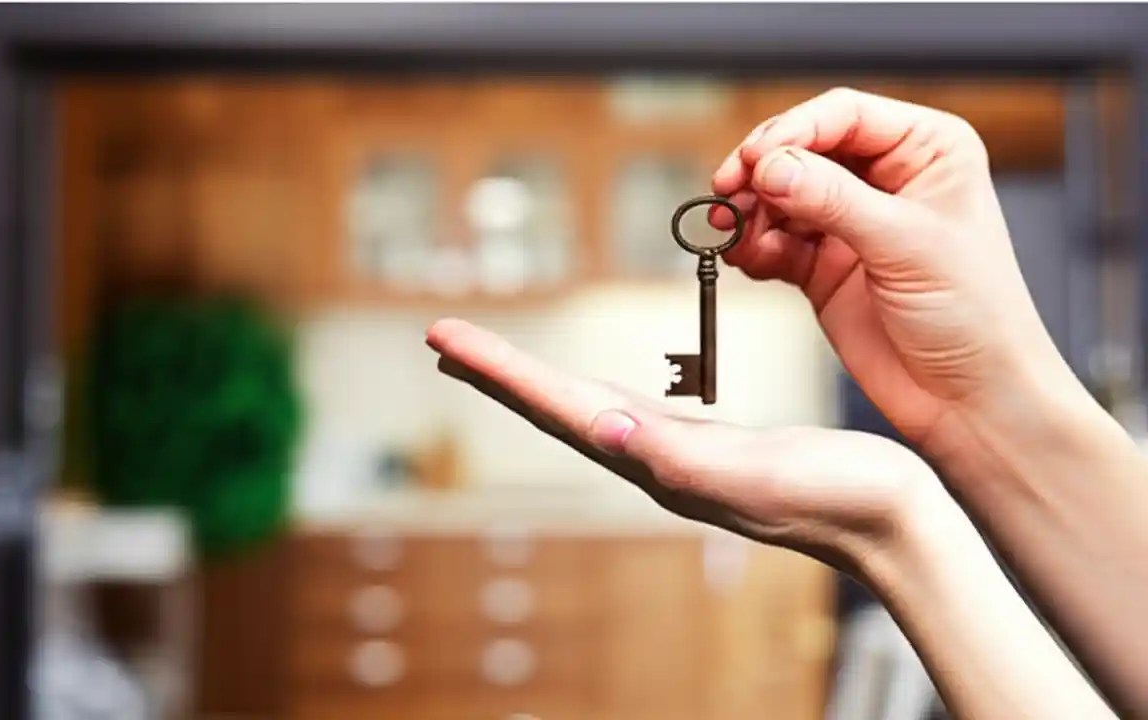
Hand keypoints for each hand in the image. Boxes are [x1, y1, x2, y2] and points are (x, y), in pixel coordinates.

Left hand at [427, 317, 1117, 719]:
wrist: (890, 523)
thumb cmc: (835, 495)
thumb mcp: (754, 471)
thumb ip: (675, 453)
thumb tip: (602, 428)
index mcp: (651, 458)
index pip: (553, 406)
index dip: (496, 370)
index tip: (441, 337)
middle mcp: (649, 458)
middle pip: (552, 406)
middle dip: (496, 372)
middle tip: (443, 340)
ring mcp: (674, 454)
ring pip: (582, 406)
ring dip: (532, 381)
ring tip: (493, 359)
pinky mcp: (704, 445)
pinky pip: (627, 407)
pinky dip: (589, 388)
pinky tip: (590, 388)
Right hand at [709, 87, 1084, 452]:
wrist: (968, 399)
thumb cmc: (978, 316)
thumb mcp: (907, 244)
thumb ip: (834, 200)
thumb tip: (773, 168)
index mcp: (928, 151)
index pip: (844, 116)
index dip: (793, 131)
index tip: (756, 159)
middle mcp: (887, 180)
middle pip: (801, 151)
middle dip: (761, 172)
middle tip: (729, 192)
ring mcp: (851, 224)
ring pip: (780, 196)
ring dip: (750, 213)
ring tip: (735, 233)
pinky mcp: (824, 266)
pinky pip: (774, 242)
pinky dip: (754, 248)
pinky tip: (751, 258)